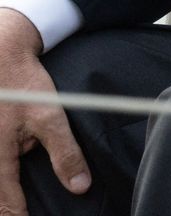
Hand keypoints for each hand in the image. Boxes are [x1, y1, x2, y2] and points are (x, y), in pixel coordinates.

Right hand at [0, 8, 89, 215]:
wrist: (2, 53)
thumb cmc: (24, 84)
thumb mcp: (49, 115)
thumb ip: (64, 152)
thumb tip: (80, 186)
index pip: (7, 205)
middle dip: (9, 209)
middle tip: (23, 214)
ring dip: (3, 193)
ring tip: (18, 205)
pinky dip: (1, 179)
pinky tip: (8, 184)